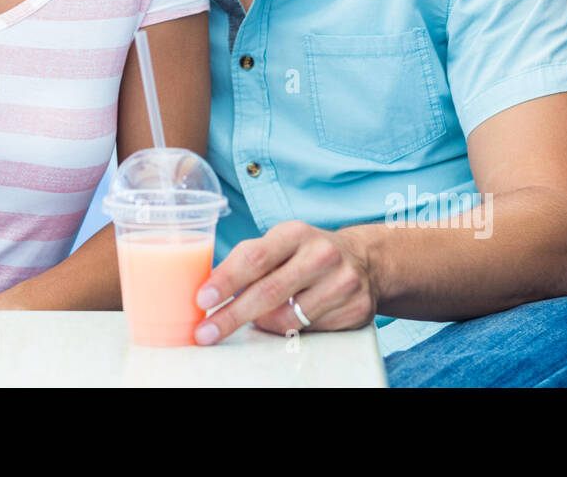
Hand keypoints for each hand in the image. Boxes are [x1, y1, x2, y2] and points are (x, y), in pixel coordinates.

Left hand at [193, 220, 376, 344]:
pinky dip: (290, 331)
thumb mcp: (278, 244)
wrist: (363, 259)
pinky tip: (289, 319)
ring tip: (256, 320)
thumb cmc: (305, 253)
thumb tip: (206, 287)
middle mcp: (322, 255)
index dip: (226, 280)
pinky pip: (309, 332)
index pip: (254, 257)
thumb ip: (246, 261)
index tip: (203, 300)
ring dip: (263, 325)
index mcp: (295, 233)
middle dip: (232, 316)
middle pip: (269, 292)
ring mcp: (342, 283)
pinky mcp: (356, 310)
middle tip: (206, 332)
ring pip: (288, 320)